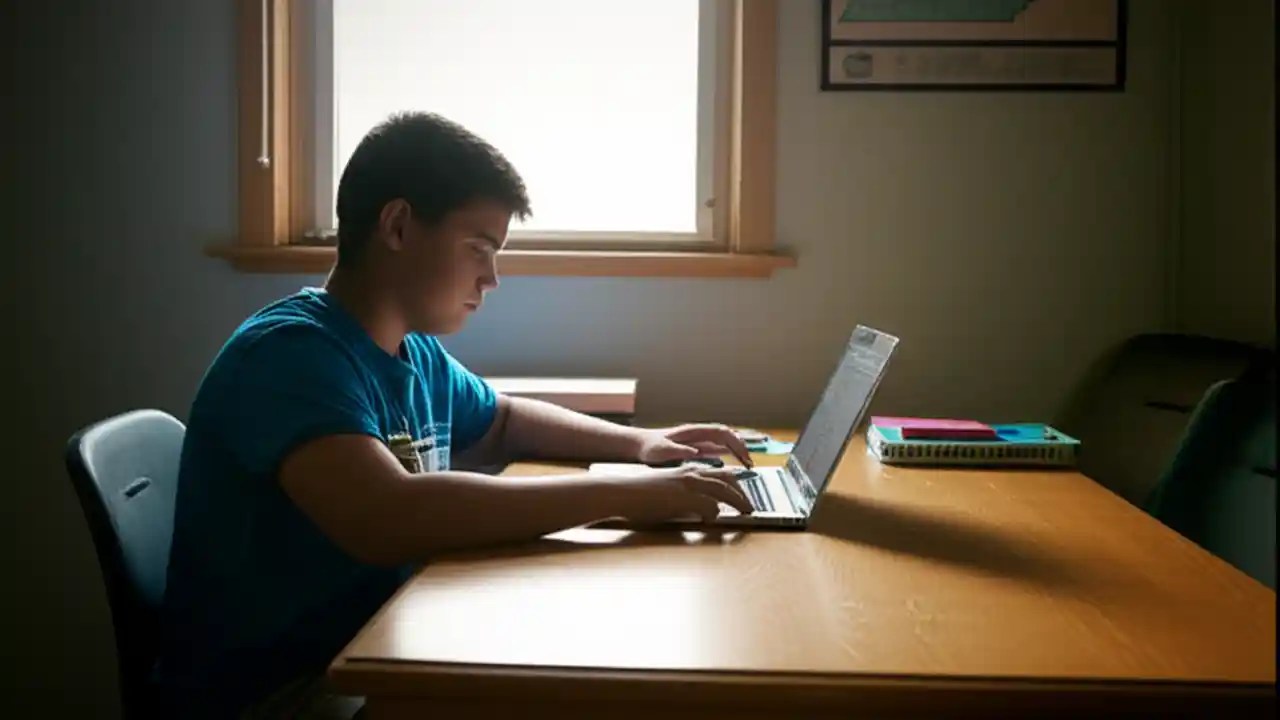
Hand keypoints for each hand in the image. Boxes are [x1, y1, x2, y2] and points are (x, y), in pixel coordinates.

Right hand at [611, 465, 752, 522]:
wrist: (622, 492)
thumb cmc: (638, 495)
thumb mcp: (665, 489)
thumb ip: (683, 495)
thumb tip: (696, 508)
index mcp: (687, 470)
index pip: (719, 473)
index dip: (734, 483)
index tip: (742, 492)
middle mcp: (692, 474)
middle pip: (729, 480)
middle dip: (742, 493)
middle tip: (749, 506)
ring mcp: (690, 484)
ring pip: (726, 491)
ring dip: (738, 502)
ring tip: (745, 513)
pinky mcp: (686, 497)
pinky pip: (712, 506)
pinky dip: (716, 514)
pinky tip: (713, 520)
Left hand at [635, 424, 753, 467]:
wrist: (637, 446)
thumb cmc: (648, 447)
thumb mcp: (661, 450)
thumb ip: (678, 450)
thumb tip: (696, 451)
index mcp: (693, 432)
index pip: (721, 432)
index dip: (735, 442)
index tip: (744, 455)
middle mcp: (698, 434)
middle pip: (727, 436)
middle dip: (741, 447)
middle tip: (750, 463)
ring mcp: (698, 441)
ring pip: (724, 442)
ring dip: (737, 450)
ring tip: (748, 464)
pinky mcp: (695, 449)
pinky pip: (717, 449)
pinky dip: (729, 454)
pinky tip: (736, 462)